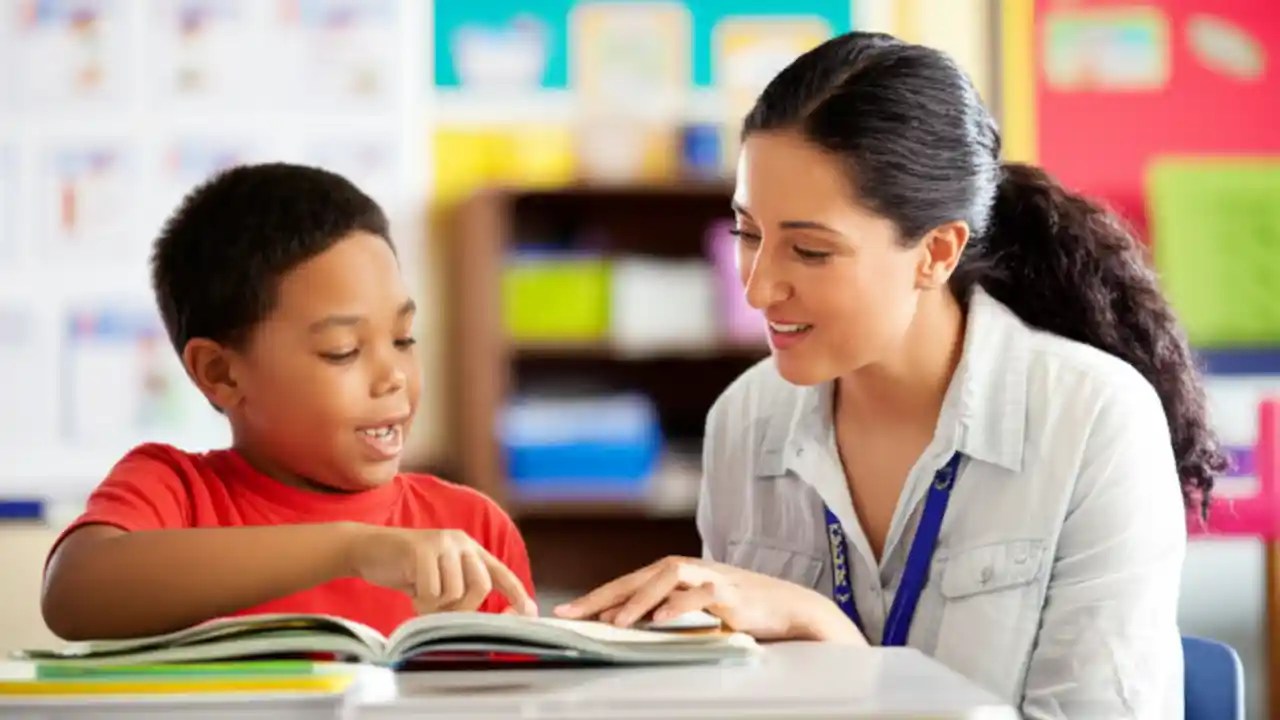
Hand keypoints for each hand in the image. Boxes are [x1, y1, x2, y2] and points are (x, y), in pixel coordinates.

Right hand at [344, 525, 536, 615]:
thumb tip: (480, 618)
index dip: (517, 593)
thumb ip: (460, 589)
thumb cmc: (405, 569)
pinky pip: (431, 590)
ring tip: (420, 595)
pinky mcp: (422, 549)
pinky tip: (410, 588)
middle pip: (481, 586)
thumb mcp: (439, 578)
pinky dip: (420, 599)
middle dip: (462, 608)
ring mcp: (442, 542)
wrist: (367, 550)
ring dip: (436, 605)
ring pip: (455, 592)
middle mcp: (460, 542)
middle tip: (439, 609)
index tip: (529, 612)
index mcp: (469, 549)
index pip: (500, 572)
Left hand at [554, 556, 864, 642]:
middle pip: (640, 574)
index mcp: (679, 574)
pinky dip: (679, 604)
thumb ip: (665, 610)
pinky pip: (702, 593)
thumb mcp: (699, 611)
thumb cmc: (745, 611)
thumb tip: (624, 621)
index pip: (631, 580)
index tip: (569, 612)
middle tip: (574, 613)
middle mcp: (691, 569)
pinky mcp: (733, 593)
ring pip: (667, 576)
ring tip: (615, 622)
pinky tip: (660, 619)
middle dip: (604, 594)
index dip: (599, 595)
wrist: (793, 609)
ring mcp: (712, 577)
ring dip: (639, 598)